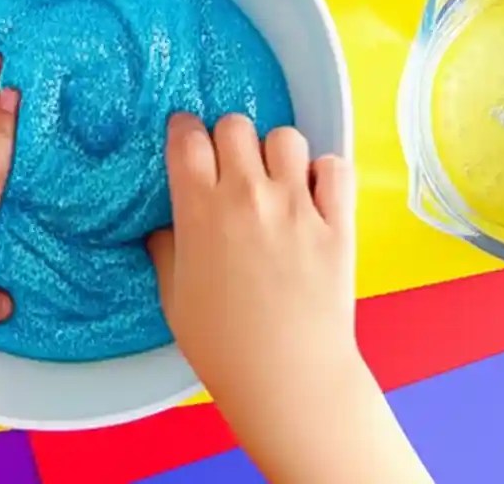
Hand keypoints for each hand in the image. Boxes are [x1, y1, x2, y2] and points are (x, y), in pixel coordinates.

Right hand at [148, 113, 357, 414]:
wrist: (287, 378)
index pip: (187, 137)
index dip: (184, 133)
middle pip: (235, 125)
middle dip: (228, 140)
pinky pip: (335, 167)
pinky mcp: (337, 222)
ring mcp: (297, 205)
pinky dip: (324, 174)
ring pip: (286, 137)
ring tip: (276, 182)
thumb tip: (166, 225)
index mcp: (200, 210)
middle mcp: (248, 196)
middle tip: (231, 168)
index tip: (187, 143)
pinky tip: (315, 195)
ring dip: (276, 154)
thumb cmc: (222, 345)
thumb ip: (166, 249)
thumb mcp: (173, 297)